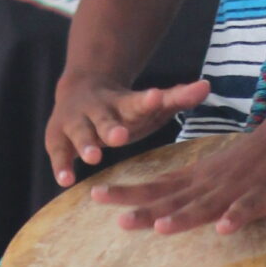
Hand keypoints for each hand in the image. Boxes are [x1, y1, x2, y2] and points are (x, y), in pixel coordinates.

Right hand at [46, 71, 211, 188]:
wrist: (80, 90)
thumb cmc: (125, 107)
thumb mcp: (150, 103)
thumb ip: (177, 97)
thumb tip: (207, 86)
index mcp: (124, 103)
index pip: (138, 100)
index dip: (148, 100)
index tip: (157, 97)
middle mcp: (98, 109)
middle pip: (106, 118)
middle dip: (112, 128)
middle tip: (120, 137)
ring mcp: (76, 121)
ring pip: (81, 132)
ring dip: (86, 144)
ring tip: (94, 158)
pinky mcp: (58, 136)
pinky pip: (59, 152)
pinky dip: (61, 165)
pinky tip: (66, 180)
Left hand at [91, 122, 265, 235]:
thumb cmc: (248, 158)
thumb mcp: (209, 172)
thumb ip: (186, 189)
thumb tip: (156, 207)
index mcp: (195, 179)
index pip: (155, 187)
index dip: (127, 193)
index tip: (94, 195)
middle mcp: (208, 184)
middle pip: (172, 199)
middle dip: (145, 209)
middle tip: (115, 218)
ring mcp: (234, 190)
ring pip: (205, 205)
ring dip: (184, 216)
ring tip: (161, 227)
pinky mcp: (261, 195)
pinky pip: (247, 208)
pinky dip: (235, 217)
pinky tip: (224, 228)